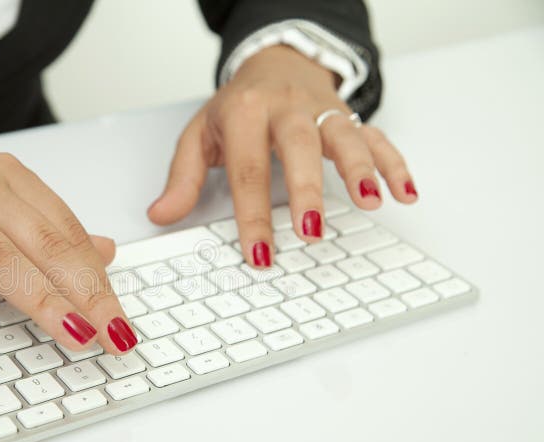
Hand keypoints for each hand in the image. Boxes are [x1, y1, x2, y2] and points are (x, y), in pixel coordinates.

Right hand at [0, 126, 137, 353]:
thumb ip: (46, 223)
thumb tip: (104, 249)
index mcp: (7, 180)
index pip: (67, 231)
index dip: (99, 277)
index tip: (121, 318)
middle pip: (43, 242)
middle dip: (86, 291)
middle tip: (113, 333)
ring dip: (36, 294)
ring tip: (69, 330)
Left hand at [148, 45, 416, 267]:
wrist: (273, 62)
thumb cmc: (237, 106)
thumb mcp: (200, 135)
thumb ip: (183, 176)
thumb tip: (161, 214)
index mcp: (244, 113)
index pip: (248, 169)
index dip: (252, 215)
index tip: (260, 253)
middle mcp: (286, 108)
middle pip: (299, 146)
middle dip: (306, 190)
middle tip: (311, 230)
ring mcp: (320, 111)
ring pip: (344, 135)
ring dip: (361, 168)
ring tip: (371, 203)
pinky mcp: (346, 117)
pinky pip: (376, 135)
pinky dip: (394, 162)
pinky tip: (405, 192)